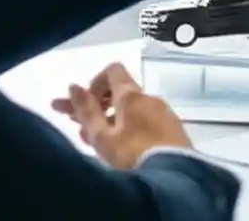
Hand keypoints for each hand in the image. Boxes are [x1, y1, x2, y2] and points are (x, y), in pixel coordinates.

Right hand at [51, 63, 191, 169]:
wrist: (174, 177)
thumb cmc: (132, 156)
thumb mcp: (102, 137)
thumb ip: (86, 111)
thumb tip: (74, 86)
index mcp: (132, 96)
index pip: (113, 71)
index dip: (95, 83)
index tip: (84, 103)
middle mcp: (150, 98)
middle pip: (119, 94)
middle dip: (95, 106)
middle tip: (73, 123)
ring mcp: (163, 113)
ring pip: (130, 110)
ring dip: (109, 120)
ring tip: (91, 140)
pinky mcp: (172, 130)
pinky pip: (145, 121)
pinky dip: (127, 128)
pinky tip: (116, 148)